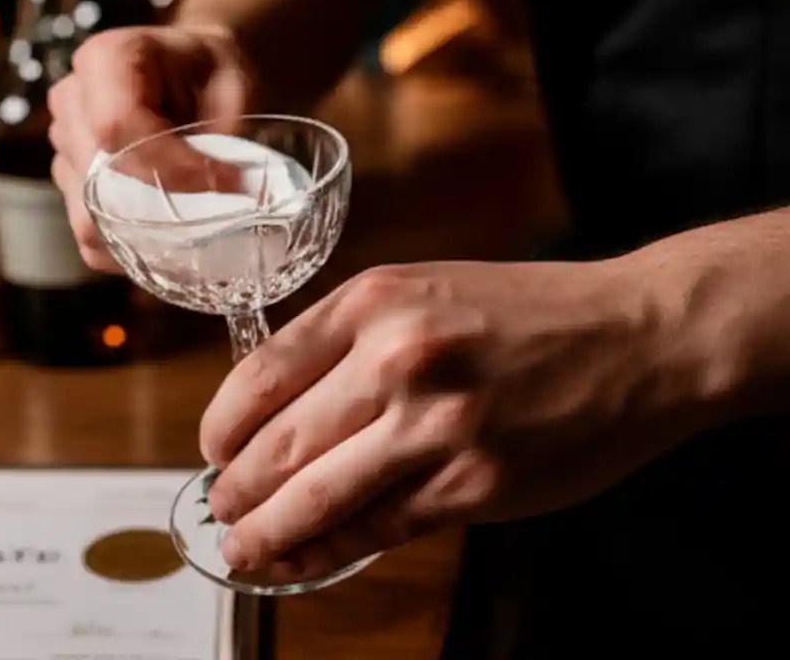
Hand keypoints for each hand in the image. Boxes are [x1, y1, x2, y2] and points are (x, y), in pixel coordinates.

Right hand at [47, 24, 255, 271]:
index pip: (116, 124)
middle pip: (98, 177)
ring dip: (146, 229)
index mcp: (106, 59)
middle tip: (222, 212)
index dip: (172, 165)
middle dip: (163, 205)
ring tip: (196, 220)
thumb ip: (225, 136)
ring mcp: (64, 147)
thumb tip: (226, 194)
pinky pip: (91, 240)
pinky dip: (131, 248)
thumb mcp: (235, 87)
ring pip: (90, 215)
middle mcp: (71, 102)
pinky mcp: (70, 187)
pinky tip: (169, 234)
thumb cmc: (216, 76)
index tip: (227, 181)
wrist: (199, 79)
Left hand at [200, 258, 719, 580]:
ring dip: (267, 532)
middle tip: (220, 509)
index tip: (212, 452)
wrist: (639, 338)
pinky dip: (328, 552)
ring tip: (243, 547)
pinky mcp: (474, 485)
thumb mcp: (423, 291)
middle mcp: (397, 359)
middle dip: (234, 490)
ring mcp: (437, 426)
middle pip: (277, 445)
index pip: (259, 376)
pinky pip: (378, 527)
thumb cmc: (528, 314)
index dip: (220, 428)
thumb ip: (346, 342)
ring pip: (318, 495)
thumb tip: (271, 412)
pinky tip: (301, 561)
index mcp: (374, 302)